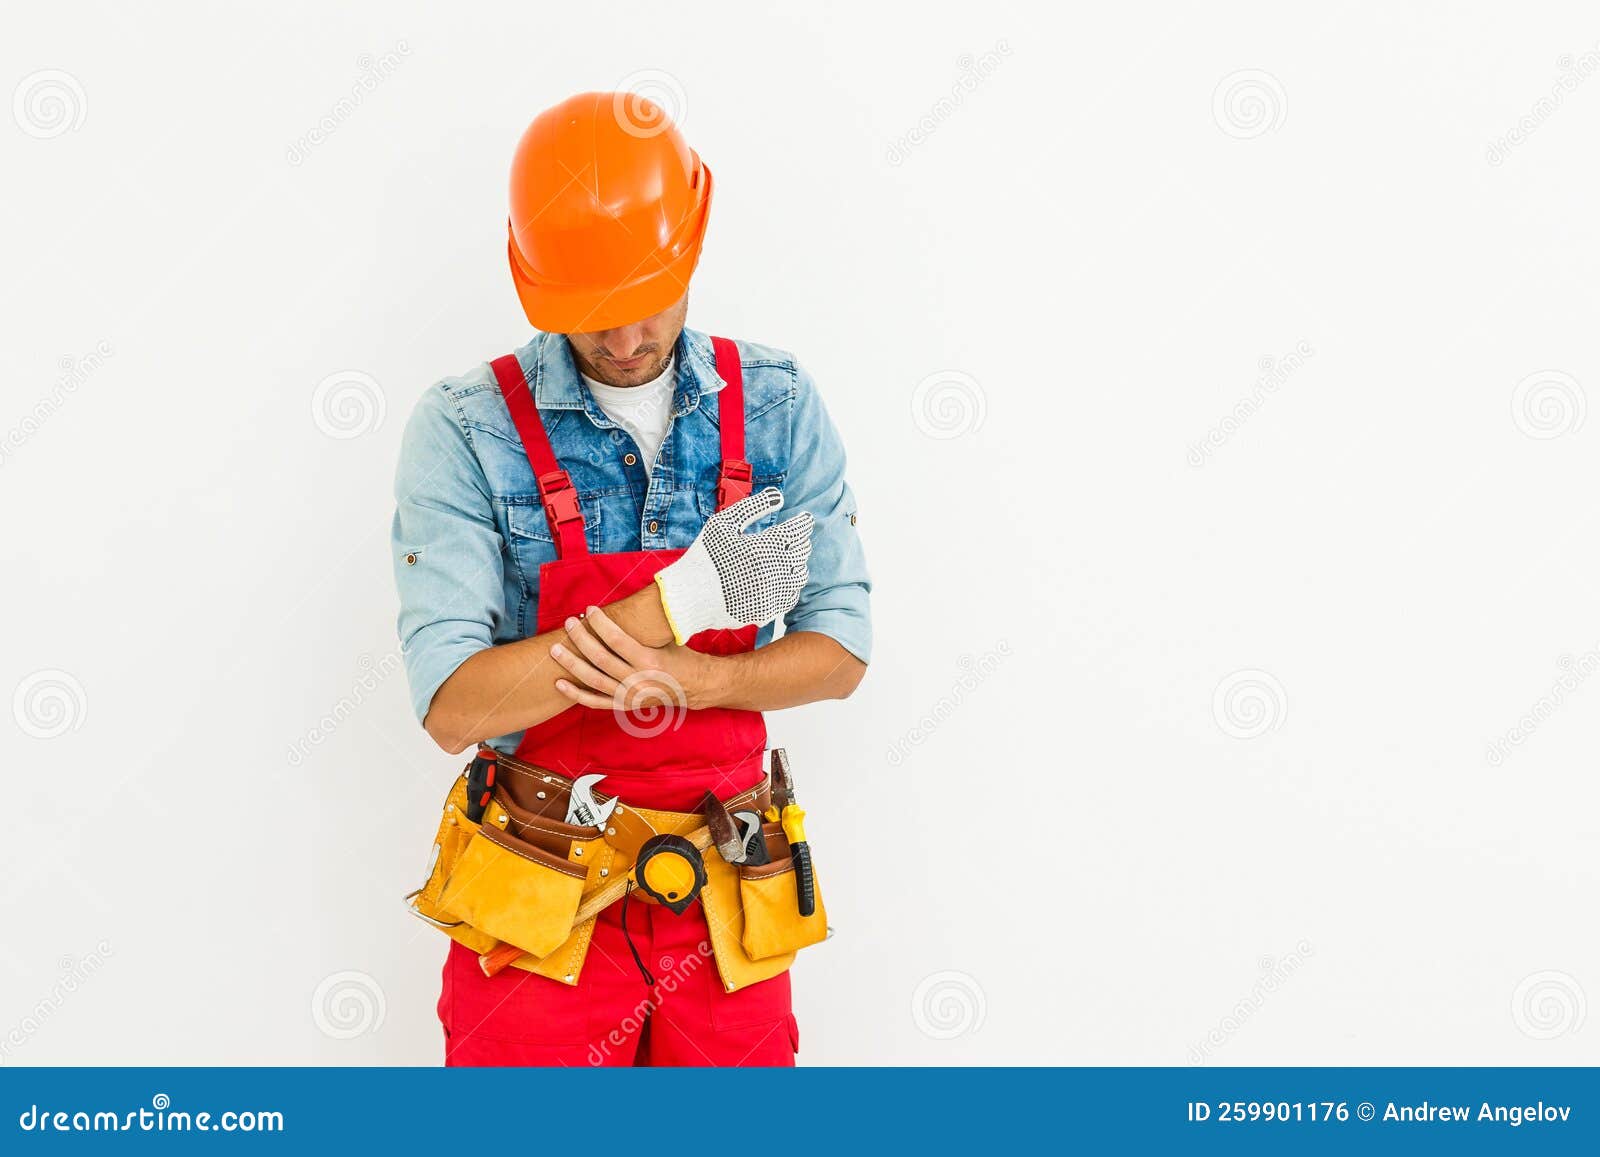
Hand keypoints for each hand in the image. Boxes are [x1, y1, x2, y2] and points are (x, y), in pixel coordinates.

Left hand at [550, 604, 728, 713]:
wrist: (693, 687)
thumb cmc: (679, 657)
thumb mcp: (667, 639)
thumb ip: (646, 627)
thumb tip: (630, 601)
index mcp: (650, 661)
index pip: (617, 640)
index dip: (600, 624)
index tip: (590, 609)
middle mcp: (638, 680)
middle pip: (600, 658)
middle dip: (581, 639)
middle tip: (569, 623)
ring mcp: (629, 696)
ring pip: (593, 680)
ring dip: (572, 663)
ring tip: (556, 648)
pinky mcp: (624, 705)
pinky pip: (594, 701)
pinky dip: (575, 694)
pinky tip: (560, 682)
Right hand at [653, 487, 811, 644]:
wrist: (689, 596)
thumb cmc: (705, 555)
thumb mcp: (724, 523)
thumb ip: (753, 506)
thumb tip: (779, 496)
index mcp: (764, 546)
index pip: (798, 530)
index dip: (804, 522)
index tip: (806, 518)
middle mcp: (774, 570)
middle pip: (802, 551)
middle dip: (801, 540)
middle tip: (798, 536)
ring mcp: (773, 592)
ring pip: (800, 574)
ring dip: (798, 562)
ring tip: (791, 556)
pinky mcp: (769, 610)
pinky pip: (791, 595)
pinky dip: (790, 584)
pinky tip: (783, 577)